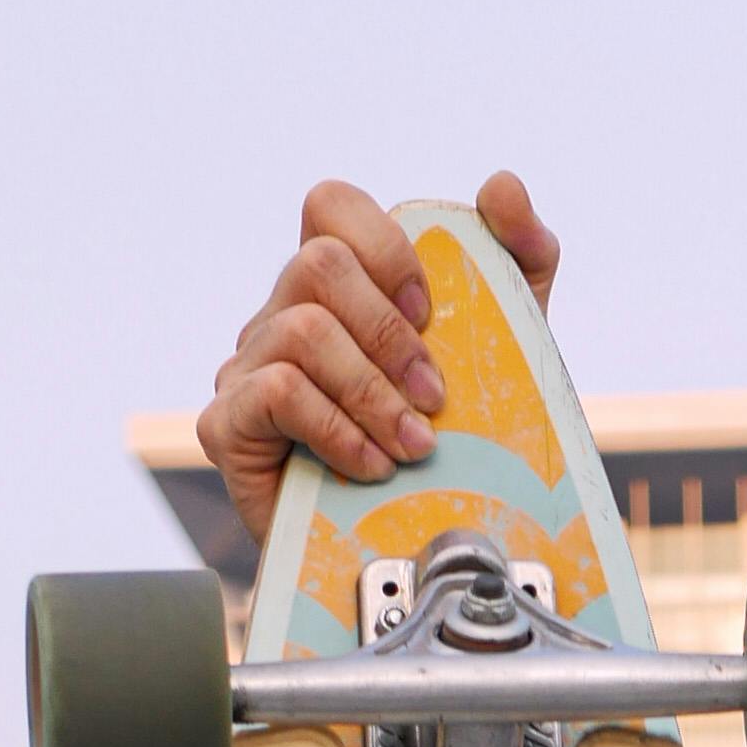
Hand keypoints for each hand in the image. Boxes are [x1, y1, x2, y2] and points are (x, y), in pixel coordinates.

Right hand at [199, 170, 562, 543]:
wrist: (411, 559)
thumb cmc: (453, 450)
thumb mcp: (508, 348)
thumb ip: (520, 260)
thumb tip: (502, 187)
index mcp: (335, 287)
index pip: (330, 207)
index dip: (383, 246)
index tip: (431, 312)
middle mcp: (282, 316)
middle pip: (317, 264)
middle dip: (390, 333)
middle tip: (435, 397)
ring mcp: (247, 369)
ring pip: (301, 330)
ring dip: (372, 392)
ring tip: (413, 445)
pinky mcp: (227, 427)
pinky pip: (277, 392)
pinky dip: (337, 429)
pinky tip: (372, 466)